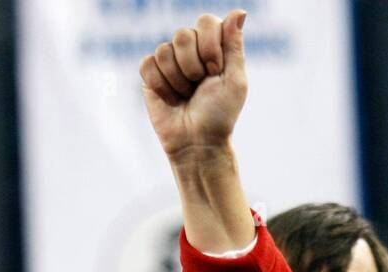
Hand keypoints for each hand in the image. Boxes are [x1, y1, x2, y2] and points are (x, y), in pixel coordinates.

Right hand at [141, 10, 247, 161]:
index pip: (206, 22)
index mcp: (213, 46)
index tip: (216, 71)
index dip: (210, 47)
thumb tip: (239, 11)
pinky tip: (170, 99)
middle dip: (193, 67)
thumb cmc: (219, 114)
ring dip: (177, 80)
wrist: (197, 142)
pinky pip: (148, 64)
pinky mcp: (151, 75)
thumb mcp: (235, 80)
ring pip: (164, 51)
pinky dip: (161, 85)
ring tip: (185, 96)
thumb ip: (234, 45)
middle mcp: (191, 49)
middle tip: (199, 87)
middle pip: (183, 35)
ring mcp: (169, 61)